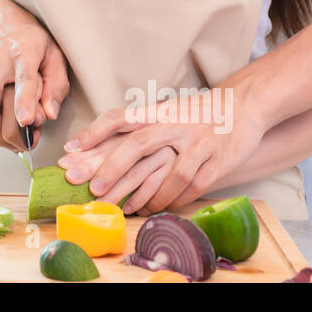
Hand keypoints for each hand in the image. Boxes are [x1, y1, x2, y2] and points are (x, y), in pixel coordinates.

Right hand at [0, 0, 68, 149]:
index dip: (24, 102)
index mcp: (21, 51)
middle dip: (6, 135)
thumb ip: (57, 84)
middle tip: (24, 146)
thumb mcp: (52, 51)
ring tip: (14, 141)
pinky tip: (0, 126)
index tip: (27, 121)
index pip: (23, 79)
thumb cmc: (26, 37)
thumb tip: (50, 114)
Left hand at [58, 89, 267, 211]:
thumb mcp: (165, 114)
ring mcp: (198, 141)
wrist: (242, 104)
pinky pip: (194, 185)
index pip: (119, 118)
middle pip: (138, 144)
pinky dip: (175, 199)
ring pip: (169, 173)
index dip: (93, 132)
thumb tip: (96, 150)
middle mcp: (175, 123)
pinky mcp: (218, 159)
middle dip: (112, 167)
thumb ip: (138, 129)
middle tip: (93, 189)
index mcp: (158, 111)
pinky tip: (161, 207)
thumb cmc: (195, 113)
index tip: (69, 149)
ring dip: (148, 195)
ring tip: (128, 208)